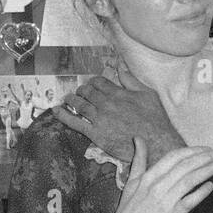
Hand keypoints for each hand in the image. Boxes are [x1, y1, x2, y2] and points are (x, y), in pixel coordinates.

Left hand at [55, 65, 186, 163]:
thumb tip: (121, 68)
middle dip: (83, 90)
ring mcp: (99, 119)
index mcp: (118, 93)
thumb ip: (132, 81)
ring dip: (72, 100)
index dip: (94, 81)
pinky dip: (63, 116)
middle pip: (88, 92)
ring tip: (68, 98)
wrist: (156, 144)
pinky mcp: (96, 134)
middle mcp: (106, 104)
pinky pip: (75, 123)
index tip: (93, 84)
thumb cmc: (156, 121)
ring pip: (79, 105)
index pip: (99, 82)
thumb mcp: (148, 94)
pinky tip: (56, 111)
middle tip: (81, 92)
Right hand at [101, 138, 212, 212]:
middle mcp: (158, 185)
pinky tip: (211, 186)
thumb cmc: (128, 209)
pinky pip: (190, 201)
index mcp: (149, 176)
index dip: (193, 150)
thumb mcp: (131, 181)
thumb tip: (138, 138)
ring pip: (190, 180)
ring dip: (208, 170)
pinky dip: (201, 192)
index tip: (207, 148)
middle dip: (207, 156)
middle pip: (186, 165)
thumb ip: (139, 159)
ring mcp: (166, 200)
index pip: (175, 156)